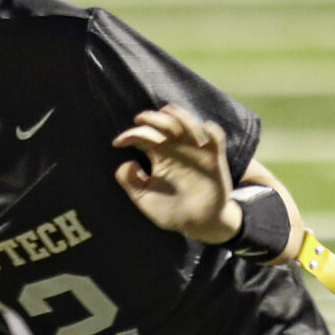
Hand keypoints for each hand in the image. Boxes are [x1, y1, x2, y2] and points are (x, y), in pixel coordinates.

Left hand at [111, 104, 238, 243]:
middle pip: (165, 124)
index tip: (118, 143)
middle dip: (152, 117)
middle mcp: (177, 149)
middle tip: (140, 118)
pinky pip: (216, 139)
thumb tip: (127, 164)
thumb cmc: (170, 210)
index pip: (145, 136)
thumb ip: (131, 183)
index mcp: (159, 155)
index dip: (130, 134)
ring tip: (166, 111)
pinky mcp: (214, 159)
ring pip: (189, 124)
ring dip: (178, 115)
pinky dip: (212, 131)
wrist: (198, 224)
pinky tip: (205, 128)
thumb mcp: (144, 199)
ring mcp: (196, 152)